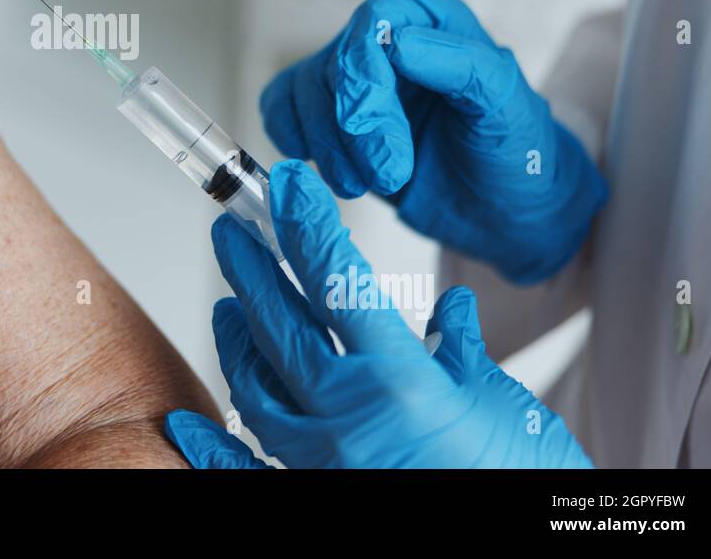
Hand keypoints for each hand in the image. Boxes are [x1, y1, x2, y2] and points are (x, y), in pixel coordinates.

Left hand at [165, 161, 591, 468]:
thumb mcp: (506, 406)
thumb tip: (451, 312)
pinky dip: (211, 450)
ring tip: (229, 308)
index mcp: (402, 382)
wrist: (529, 552)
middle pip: (282, 327)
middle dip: (252, 270)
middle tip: (231, 231)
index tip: (287, 186)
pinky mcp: (316, 499)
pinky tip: (181, 425)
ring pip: (256, 390)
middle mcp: (351, 421)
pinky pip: (246, 473)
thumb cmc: (526, 483)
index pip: (338, 282)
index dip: (308, 227)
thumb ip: (465, 354)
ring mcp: (326, 464)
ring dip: (237, 343)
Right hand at [260, 0, 606, 282]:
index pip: (374, 24)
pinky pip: (281, 110)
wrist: (503, 214)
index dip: (365, 78)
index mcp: (431, 21)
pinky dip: (294, 141)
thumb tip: (399, 41)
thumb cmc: (515, 158)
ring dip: (328, 147)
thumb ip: (463, 66)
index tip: (378, 137)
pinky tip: (335, 172)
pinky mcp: (327, 116)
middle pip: (336, 65)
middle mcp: (386, 40)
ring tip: (368, 186)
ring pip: (303, 93)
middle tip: (388, 175)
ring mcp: (352, 79)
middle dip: (352, 128)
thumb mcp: (509, 109)